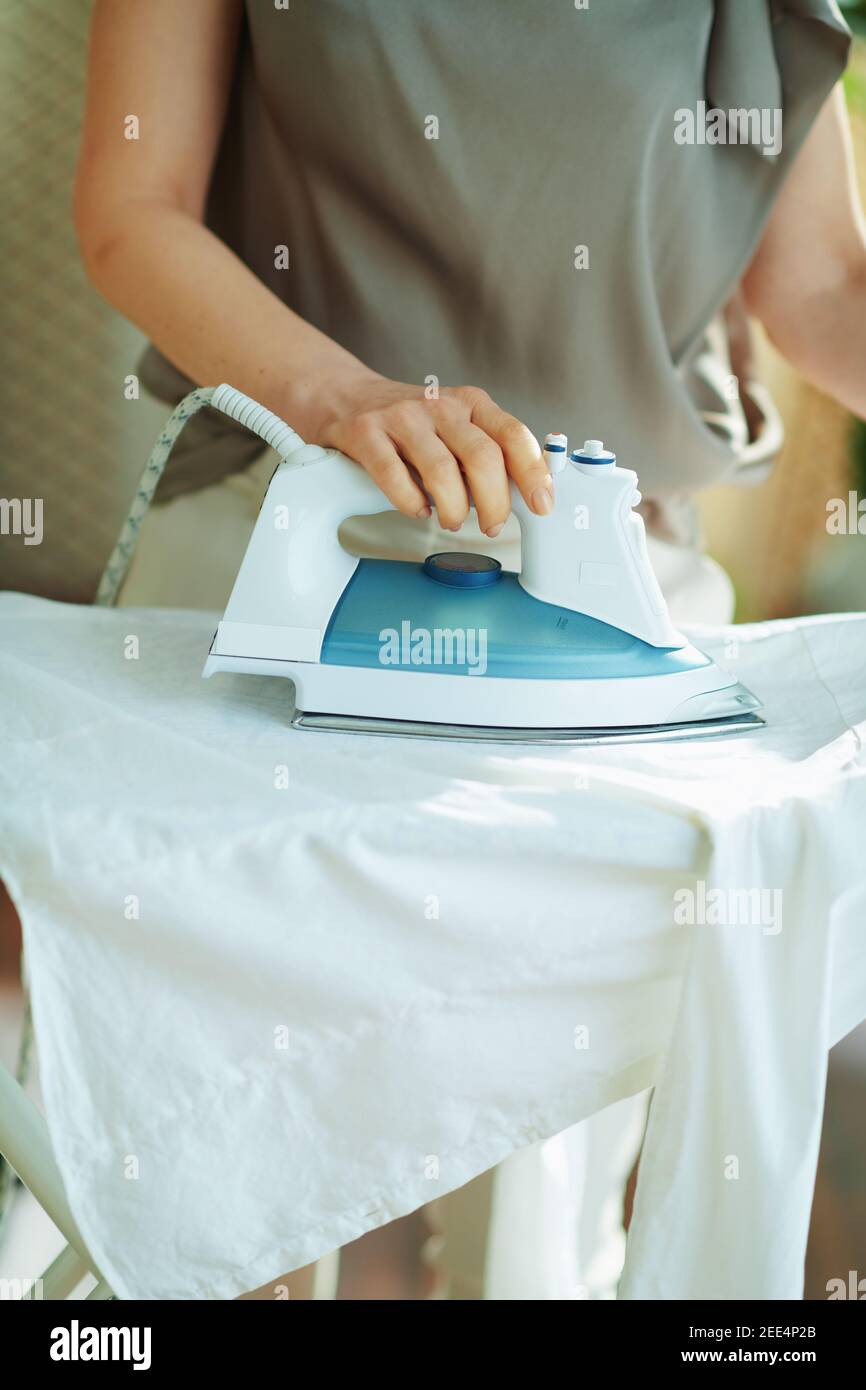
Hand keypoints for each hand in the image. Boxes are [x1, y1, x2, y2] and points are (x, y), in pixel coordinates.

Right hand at [313, 372, 553, 535]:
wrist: (346, 397)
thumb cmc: (411, 424)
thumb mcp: (458, 427)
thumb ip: (489, 453)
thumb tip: (528, 494)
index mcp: (472, 403)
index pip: (513, 435)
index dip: (533, 473)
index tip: (542, 505)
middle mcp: (440, 406)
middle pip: (482, 458)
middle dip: (494, 503)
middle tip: (491, 525)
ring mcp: (402, 418)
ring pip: (441, 471)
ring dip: (454, 508)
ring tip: (452, 520)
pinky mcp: (366, 432)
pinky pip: (393, 476)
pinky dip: (410, 503)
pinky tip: (418, 509)